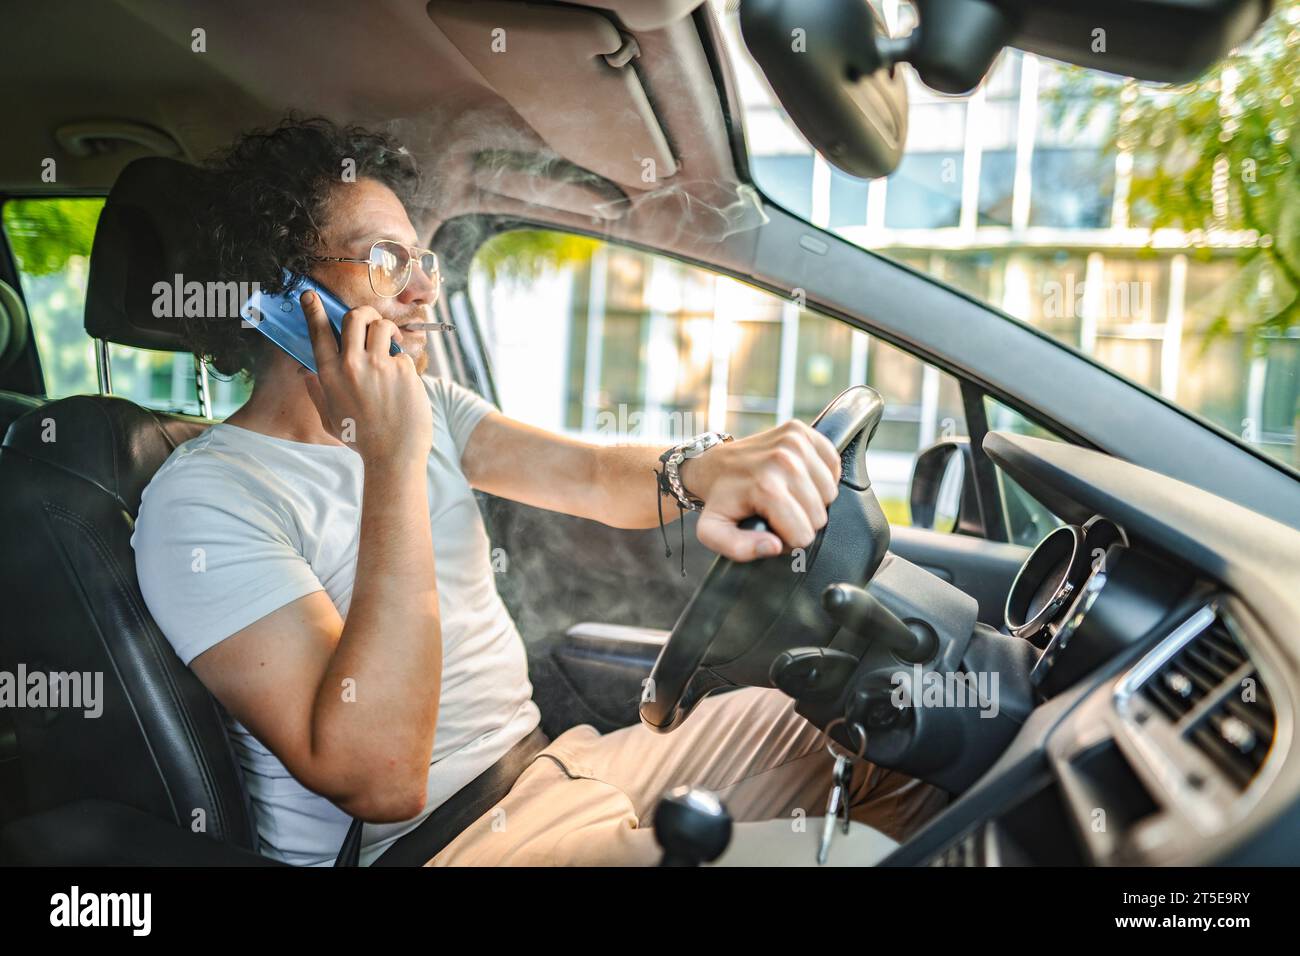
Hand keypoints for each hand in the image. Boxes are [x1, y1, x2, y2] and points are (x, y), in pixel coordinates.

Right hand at [300, 291, 432, 464]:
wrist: (393, 456)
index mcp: (329, 376)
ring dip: (387, 331)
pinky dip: (403, 362)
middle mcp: (351, 366)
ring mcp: (378, 366)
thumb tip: (306, 373)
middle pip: (354, 317)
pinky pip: (402, 353)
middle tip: (371, 321)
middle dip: (364, 313)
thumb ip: (317, 393)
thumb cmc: (362, 439)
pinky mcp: (402, 370)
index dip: (314, 310)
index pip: (318, 333)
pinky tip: (404, 382)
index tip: (311, 295)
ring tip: (392, 344)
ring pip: (382, 326)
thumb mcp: (330, 418)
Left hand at [679, 421, 841, 561]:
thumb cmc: (719, 500)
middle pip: (819, 516)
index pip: (803, 535)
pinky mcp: (801, 431)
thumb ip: (739, 549)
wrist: (712, 463)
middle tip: (778, 512)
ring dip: (812, 500)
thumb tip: (776, 546)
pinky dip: (820, 477)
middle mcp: (784, 460)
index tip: (772, 528)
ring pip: (830, 493)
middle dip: (801, 521)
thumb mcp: (714, 532)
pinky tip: (797, 478)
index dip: (789, 540)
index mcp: (766, 488)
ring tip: (787, 495)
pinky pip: (834, 466)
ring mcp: (794, 442)